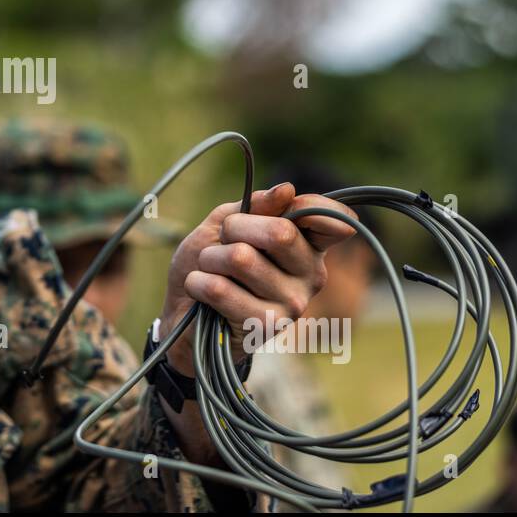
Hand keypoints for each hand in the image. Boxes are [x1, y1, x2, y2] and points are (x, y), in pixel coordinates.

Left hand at [160, 183, 357, 376]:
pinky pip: (220, 288)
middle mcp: (311, 276)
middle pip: (279, 233)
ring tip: (209, 270)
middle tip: (222, 242)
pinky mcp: (266, 326)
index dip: (308, 205)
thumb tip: (286, 190)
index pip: (333, 220)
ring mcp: (293, 304)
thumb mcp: (226, 224)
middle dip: (233, 228)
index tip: (281, 202)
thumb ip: (256, 206)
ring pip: (241, 258)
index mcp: (309, 247)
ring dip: (209, 258)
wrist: (183, 314)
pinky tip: (201, 292)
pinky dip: (197, 282)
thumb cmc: (209, 265)